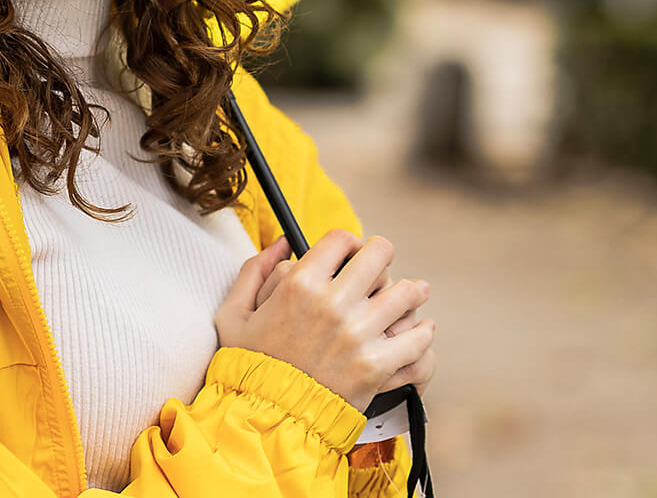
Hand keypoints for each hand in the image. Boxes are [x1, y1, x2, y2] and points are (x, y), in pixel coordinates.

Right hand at [214, 229, 434, 412]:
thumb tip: (281, 243)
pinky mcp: (376, 365)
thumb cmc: (249, 365)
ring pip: (406, 293)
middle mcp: (332, 304)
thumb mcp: (233, 314)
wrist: (267, 416)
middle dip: (383, 256)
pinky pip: (418, 338)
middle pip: (380, 255)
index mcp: (299, 286)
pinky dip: (423, 332)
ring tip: (411, 295)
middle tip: (382, 269)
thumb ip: (254, 271)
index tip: (351, 254)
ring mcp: (358, 334)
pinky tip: (419, 329)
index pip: (341, 239)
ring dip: (411, 292)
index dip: (349, 242)